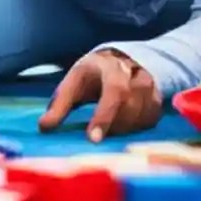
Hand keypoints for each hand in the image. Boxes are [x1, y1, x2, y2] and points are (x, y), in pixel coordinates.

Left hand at [38, 50, 161, 141]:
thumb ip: (59, 105)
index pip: (112, 91)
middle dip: (111, 124)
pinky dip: (133, 129)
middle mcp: (133, 73)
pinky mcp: (156, 100)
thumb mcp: (74, 83)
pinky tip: (121, 125)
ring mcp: (149, 85)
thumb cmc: (93, 76)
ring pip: (140, 115)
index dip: (103, 117)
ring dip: (121, 128)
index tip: (92, 139)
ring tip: (105, 127)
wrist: (122, 60)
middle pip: (129, 104)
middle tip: (94, 140)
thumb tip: (44, 127)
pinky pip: (148, 121)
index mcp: (108, 66)